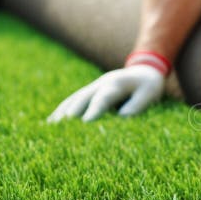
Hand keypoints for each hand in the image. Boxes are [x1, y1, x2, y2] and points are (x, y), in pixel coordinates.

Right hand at [47, 51, 169, 122]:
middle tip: (60, 129)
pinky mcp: (89, 92)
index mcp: (116, 84)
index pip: (103, 97)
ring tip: (50, 129)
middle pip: (82, 98)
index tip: (86, 122)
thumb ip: (137, 104)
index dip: (95, 109)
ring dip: (62, 113)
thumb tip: (121, 117)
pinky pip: (72, 101)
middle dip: (72, 113)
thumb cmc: (148, 85)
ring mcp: (93, 87)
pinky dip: (62, 111)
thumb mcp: (149, 93)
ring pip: (74, 99)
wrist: (144, 70)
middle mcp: (101, 84)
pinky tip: (51, 123)